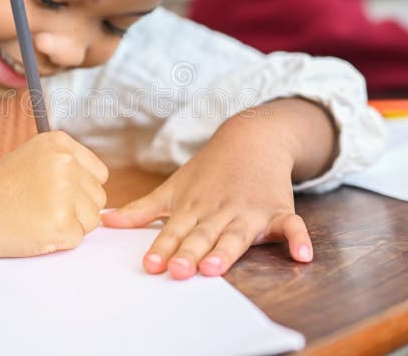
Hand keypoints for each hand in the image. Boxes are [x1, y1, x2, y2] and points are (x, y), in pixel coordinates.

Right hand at [0, 131, 108, 257]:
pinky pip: (77, 239)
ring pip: (92, 220)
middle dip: (75, 210)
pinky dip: (57, 242)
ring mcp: (64, 193)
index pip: (99, 174)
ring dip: (69, 226)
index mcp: (60, 143)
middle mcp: (66, 163)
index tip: (52, 194)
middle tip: (38, 208)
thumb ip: (67, 166)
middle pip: (98, 198)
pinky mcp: (60, 224)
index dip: (79, 190)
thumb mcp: (33, 159)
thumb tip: (99, 189)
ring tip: (35, 218)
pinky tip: (32, 230)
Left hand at [103, 99, 335, 279]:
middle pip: (203, 234)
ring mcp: (249, 211)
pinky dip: (299, 239)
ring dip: (228, 249)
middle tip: (179, 269)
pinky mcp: (277, 211)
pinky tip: (303, 256)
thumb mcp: (174, 188)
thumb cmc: (207, 171)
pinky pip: (291, 226)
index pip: (175, 230)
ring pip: (238, 233)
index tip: (151, 265)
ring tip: (217, 267)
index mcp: (193, 207)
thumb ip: (142, 210)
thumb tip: (105, 222)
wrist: (251, 138)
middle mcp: (219, 210)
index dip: (163, 247)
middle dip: (191, 252)